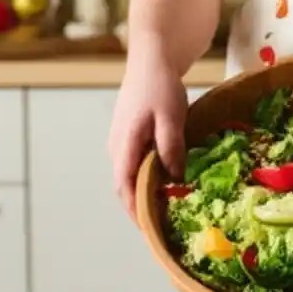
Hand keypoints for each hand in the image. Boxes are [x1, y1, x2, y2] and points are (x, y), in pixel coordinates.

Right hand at [107, 45, 187, 224]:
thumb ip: (171, 147)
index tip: (150, 231)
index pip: (125, 188)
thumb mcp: (171, 117)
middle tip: (162, 227)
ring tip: (165, 209)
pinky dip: (146, 179)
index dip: (135, 212)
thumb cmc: (160, 86)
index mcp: (125, 145)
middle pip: (124, 187)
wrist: (151, 59)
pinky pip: (134, 165)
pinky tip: (164, 182)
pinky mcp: (128, 137)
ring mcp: (121, 142)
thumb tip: (175, 178)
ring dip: (143, 194)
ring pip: (129, 176)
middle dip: (140, 208)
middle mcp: (117, 148)